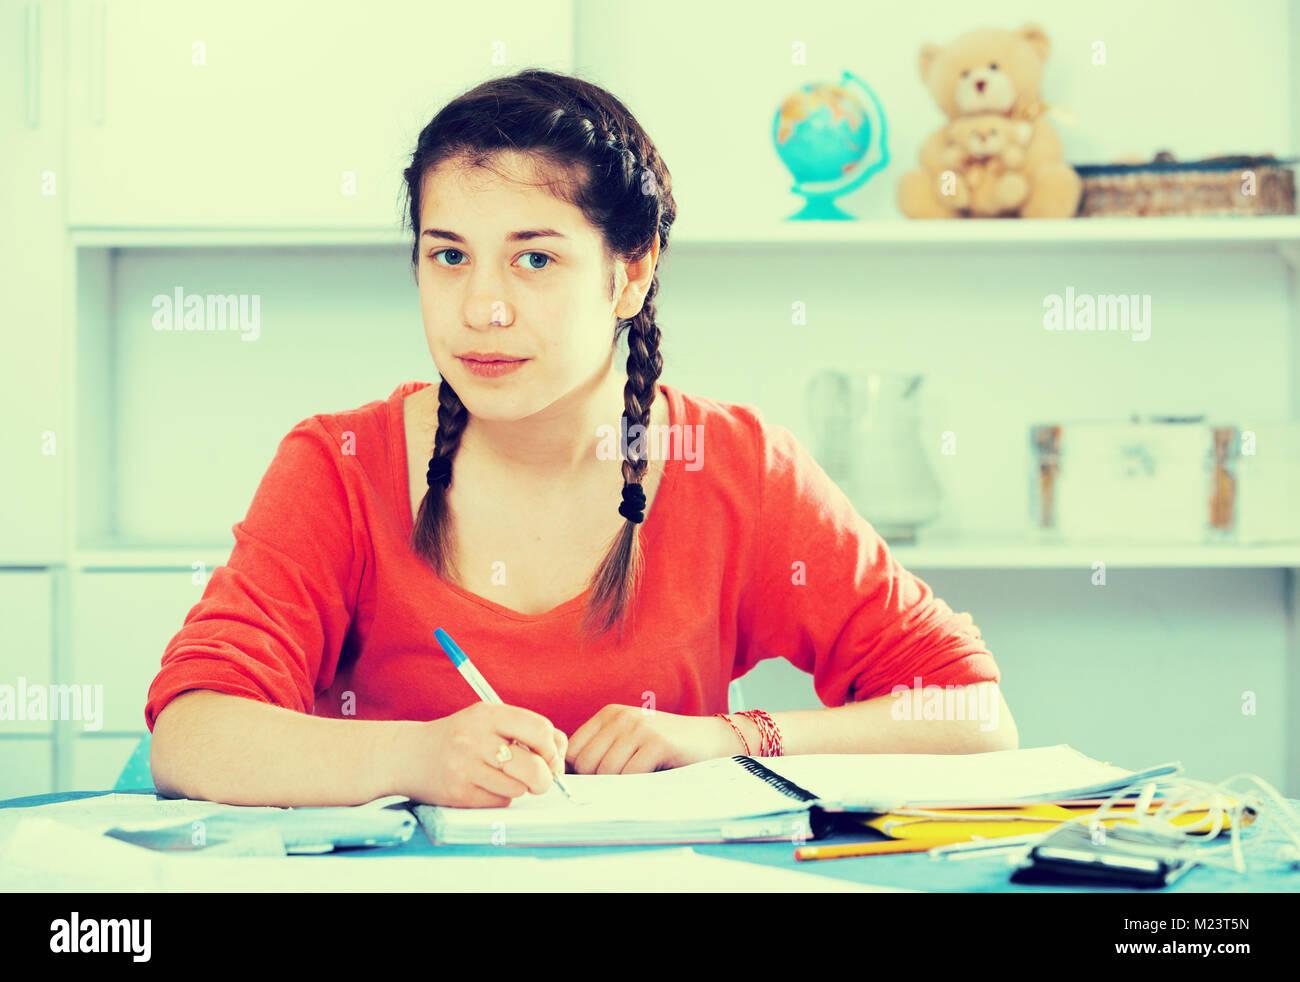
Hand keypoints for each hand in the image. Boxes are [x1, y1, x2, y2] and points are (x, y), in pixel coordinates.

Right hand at [401, 702, 567, 806]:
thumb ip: (525, 729)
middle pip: (533, 767)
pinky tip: (484, 786)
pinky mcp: (458, 793)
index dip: (552, 747)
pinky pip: (498, 802)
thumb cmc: (459, 737)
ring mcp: (465, 767)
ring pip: (518, 788)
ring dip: (518, 787)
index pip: (539, 729)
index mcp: (487, 714)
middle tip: (540, 779)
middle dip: (544, 778)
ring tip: (502, 777)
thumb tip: (559, 751)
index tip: (550, 757)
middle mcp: (476, 738)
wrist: (408, 755)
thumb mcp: (488, 721)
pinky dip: (499, 797)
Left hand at [566, 705, 739, 774]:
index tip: (592, 788)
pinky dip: (634, 788)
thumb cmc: (667, 749)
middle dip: (597, 784)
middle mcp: (620, 716)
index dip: (577, 774)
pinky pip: (630, 775)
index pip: (573, 750)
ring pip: (606, 771)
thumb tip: (568, 782)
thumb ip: (603, 752)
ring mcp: (639, 727)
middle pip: (586, 763)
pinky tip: (647, 785)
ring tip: (634, 787)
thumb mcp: (629, 742)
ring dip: (618, 788)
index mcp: (609, 714)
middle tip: (616, 791)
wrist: (711, 740)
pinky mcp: (657, 742)